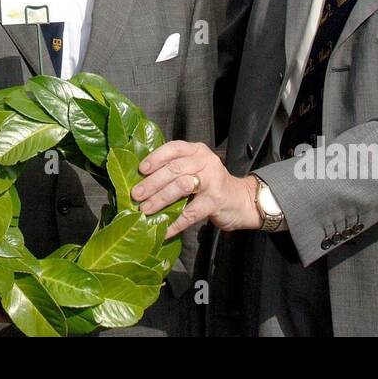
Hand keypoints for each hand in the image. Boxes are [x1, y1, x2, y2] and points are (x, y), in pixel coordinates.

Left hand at [134, 140, 262, 238]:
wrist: (241, 200)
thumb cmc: (211, 184)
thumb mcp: (196, 169)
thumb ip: (175, 169)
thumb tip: (141, 181)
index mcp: (197, 151)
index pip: (174, 148)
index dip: (156, 158)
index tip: (140, 170)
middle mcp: (205, 162)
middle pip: (174, 169)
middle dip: (152, 183)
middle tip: (136, 195)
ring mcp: (212, 180)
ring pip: (181, 187)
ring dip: (160, 199)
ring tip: (145, 210)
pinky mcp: (216, 201)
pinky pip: (191, 213)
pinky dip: (175, 223)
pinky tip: (164, 230)